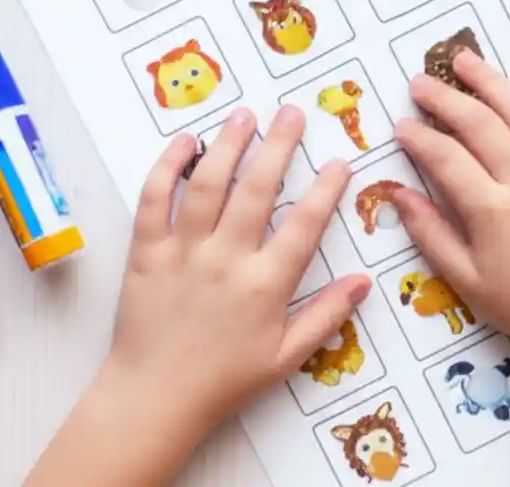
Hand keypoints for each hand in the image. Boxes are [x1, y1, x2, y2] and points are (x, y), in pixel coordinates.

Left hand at [28, 106, 370, 485]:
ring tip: (245, 115)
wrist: (154, 397)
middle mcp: (227, 260)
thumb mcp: (287, 357)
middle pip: (258, 190)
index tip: (340, 161)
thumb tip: (364, 282)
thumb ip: (326, 316)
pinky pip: (154, 199)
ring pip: (208, 184)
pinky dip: (167, 167)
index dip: (326, 190)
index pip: (305, 225)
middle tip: (293, 112)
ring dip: (228, 144)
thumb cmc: (224, 381)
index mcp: (266, 285)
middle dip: (280, 145)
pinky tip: (184, 142)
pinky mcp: (146, 251)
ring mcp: (183, 252)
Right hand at [392, 51, 509, 362]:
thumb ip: (430, 233)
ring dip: (491, 82)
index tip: (401, 125)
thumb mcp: (465, 280)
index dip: (418, 137)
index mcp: (491, 211)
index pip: (445, 158)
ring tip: (464, 60)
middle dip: (445, 99)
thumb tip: (397, 194)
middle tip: (420, 83)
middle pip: (480, 125)